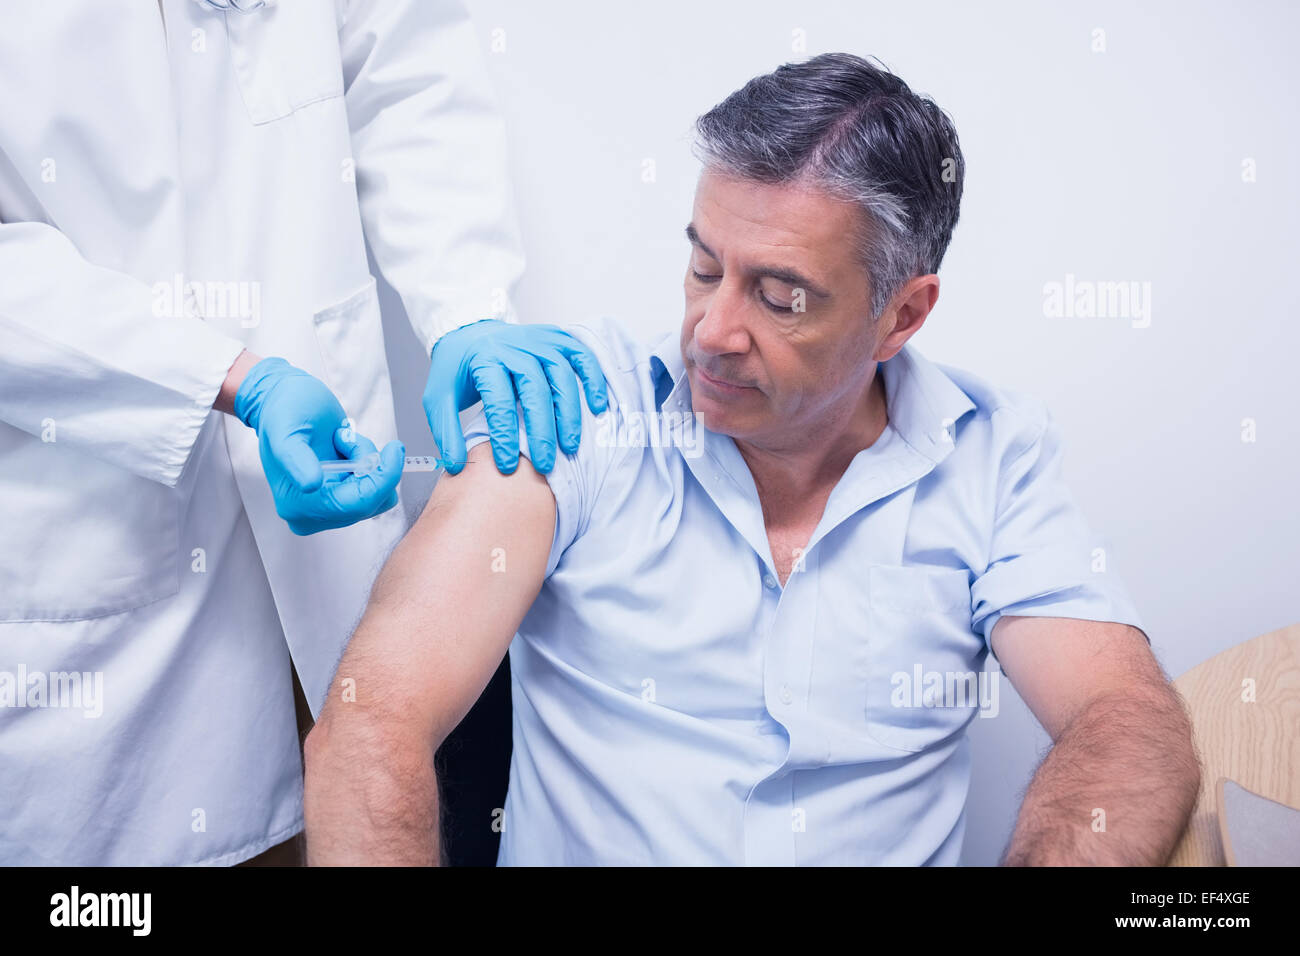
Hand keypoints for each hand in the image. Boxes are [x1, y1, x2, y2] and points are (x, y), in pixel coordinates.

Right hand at [234, 357, 402, 534]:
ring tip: (340, 441)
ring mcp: (328, 510)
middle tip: (345, 437)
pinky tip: (343, 449)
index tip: (394, 449)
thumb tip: (311, 485)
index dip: (381, 479)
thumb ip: (295, 458)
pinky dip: (368, 464)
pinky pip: (375, 490)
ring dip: (368, 462)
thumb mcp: (285, 429)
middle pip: (369, 503)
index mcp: (297, 506)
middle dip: (369, 465)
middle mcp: (312, 516)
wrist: (285, 400)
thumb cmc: (284, 411)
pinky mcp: (342, 499)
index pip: (355, 505)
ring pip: (376, 497)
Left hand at [423, 319, 607, 474]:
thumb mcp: (438, 397)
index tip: (508, 466)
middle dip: (542, 430)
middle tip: (544, 465)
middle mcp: (514, 346)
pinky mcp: (556, 338)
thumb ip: (445, 431)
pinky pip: (581, 354)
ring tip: (570, 446)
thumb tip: (457, 466)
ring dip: (569, 412)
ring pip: (562, 373)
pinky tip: (597, 406)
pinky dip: (593, 378)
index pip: (498, 400)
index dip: (505, 435)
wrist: (469, 332)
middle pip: (535, 388)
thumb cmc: (457, 370)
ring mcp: (538, 340)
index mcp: (483, 359)